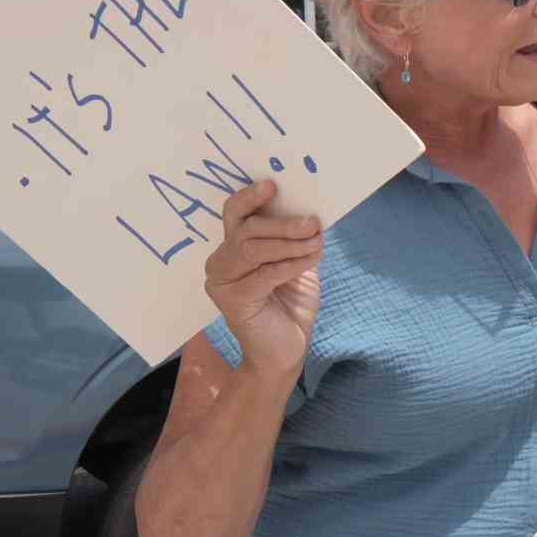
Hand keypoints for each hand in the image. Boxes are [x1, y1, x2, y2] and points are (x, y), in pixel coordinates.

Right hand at [203, 180, 322, 379]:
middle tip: (313, 222)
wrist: (285, 350)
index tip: (273, 186)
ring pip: (253, 249)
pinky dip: (291, 264)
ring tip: (317, 242)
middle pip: (247, 230)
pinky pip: (264, 274)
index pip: (233, 214)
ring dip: (290, 243)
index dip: (250, 197)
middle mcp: (220, 262)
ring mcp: (222, 283)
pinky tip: (312, 260)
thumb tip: (312, 209)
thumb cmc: (290, 304)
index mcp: (233, 247)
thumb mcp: (296, 263)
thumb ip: (295, 238)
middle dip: (284, 224)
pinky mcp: (233, 301)